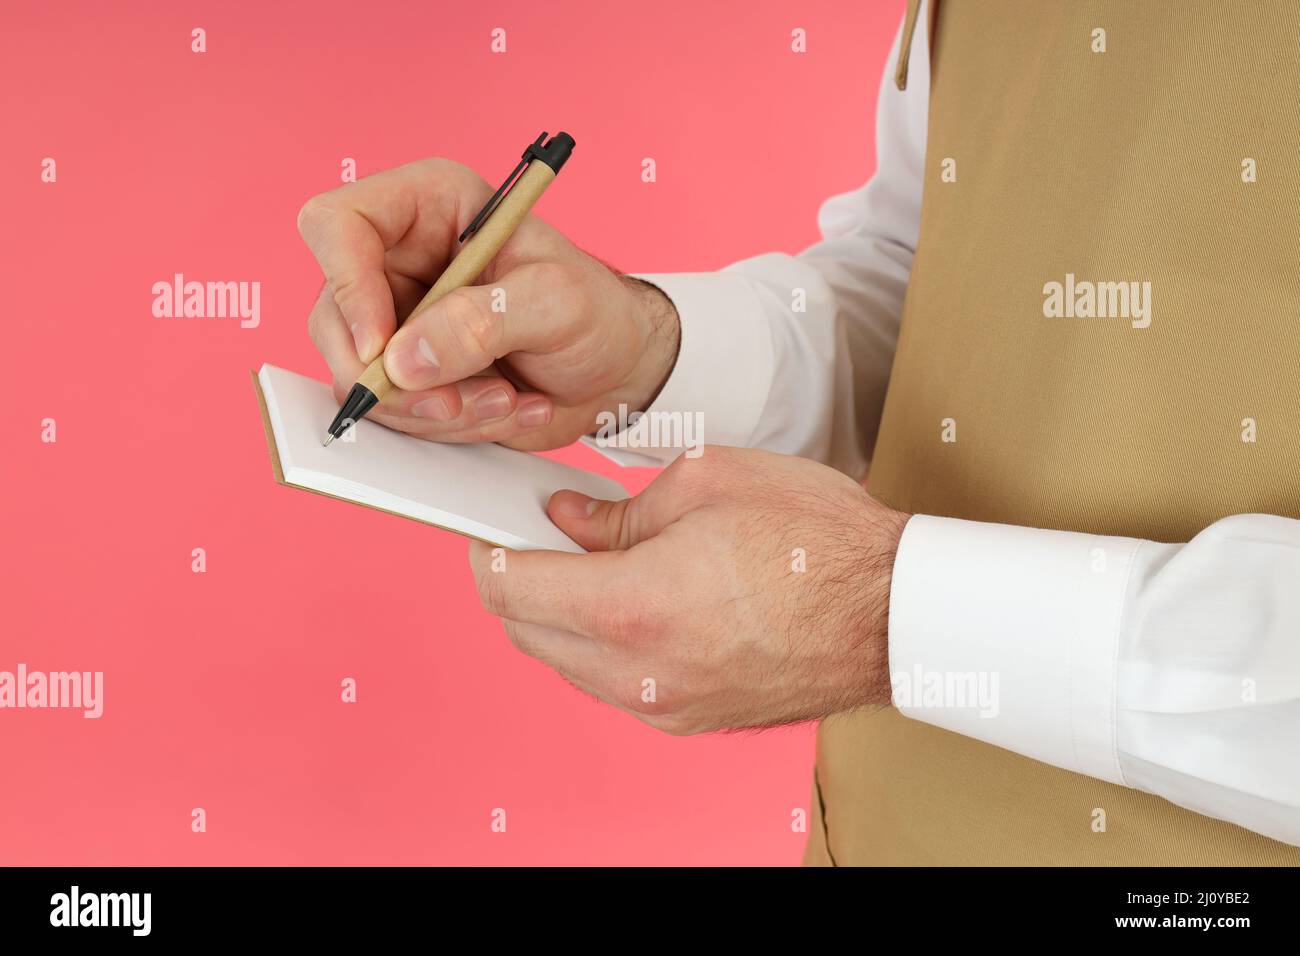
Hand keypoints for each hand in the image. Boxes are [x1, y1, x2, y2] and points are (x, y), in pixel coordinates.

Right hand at [296, 158, 679, 450]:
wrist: (619, 368)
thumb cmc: (597, 311)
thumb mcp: (556, 303)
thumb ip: (482, 323)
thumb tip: (403, 360)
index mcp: (428, 206)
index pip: (337, 226)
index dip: (346, 287)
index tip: (382, 346)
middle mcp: (399, 261)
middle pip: (334, 319)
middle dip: (394, 378)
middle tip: (456, 401)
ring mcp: (399, 324)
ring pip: (363, 380)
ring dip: (437, 408)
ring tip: (508, 398)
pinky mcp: (411, 376)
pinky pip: (396, 415)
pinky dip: (449, 427)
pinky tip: (506, 409)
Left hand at [468, 447, 910, 733]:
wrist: (894, 612)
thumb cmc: (816, 539)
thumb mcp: (706, 484)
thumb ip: (618, 509)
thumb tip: (568, 520)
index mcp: (632, 607)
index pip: (511, 591)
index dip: (487, 555)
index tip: (488, 531)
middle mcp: (639, 673)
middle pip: (527, 635)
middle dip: (518, 584)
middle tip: (540, 536)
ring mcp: (665, 706)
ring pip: (567, 664)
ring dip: (559, 617)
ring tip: (592, 564)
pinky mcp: (690, 719)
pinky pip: (613, 684)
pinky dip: (601, 644)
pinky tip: (634, 601)